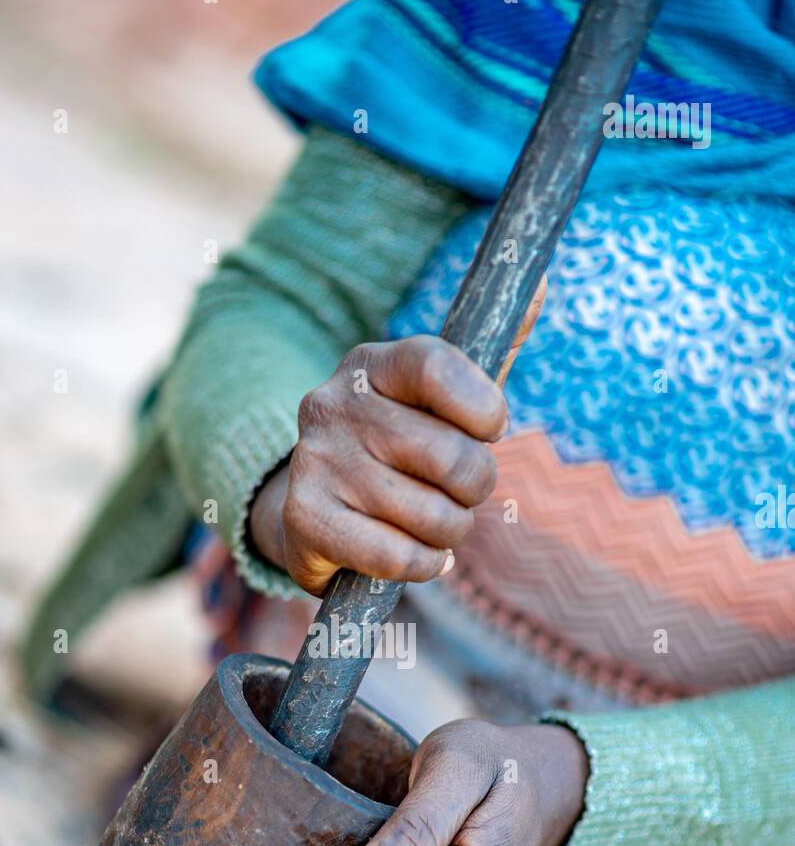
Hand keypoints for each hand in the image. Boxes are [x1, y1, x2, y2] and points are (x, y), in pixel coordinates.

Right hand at [250, 287, 543, 595]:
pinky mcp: (305, 519)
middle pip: (451, 457)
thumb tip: (539, 281)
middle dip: (475, 489)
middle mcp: (332, 404)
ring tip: (431, 526)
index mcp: (371, 365)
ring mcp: (314, 462)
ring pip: (432, 516)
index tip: (490, 429)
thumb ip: (489, 353)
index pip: (437, 366)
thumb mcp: (438, 402)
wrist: (310, 517)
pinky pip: (399, 556)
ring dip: (450, 533)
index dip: (482, 408)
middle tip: (459, 494)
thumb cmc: (398, 455)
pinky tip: (413, 554)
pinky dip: (423, 564)